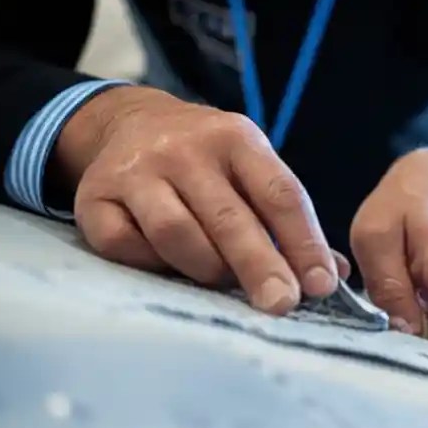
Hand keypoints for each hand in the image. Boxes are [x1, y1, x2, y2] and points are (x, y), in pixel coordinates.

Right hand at [57, 86, 341, 312]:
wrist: (128, 123)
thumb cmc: (207, 159)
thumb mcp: (251, 168)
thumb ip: (287, 220)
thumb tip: (332, 276)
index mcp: (236, 138)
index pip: (278, 193)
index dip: (303, 242)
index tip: (320, 285)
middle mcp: (185, 150)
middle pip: (229, 218)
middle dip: (260, 266)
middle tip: (281, 305)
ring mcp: (136, 171)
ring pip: (176, 234)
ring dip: (206, 268)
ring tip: (223, 285)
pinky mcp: (94, 197)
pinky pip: (125, 245)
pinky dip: (151, 265)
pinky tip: (168, 268)